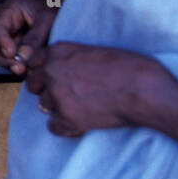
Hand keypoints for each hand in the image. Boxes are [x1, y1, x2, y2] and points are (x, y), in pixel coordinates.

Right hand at [0, 0, 56, 76]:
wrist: (70, 14)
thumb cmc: (58, 11)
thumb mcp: (47, 21)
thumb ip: (34, 38)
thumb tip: (21, 57)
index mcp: (10, 10)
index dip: (1, 42)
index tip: (12, 54)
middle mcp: (5, 22)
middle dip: (2, 57)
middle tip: (17, 68)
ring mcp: (9, 35)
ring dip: (8, 64)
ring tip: (24, 72)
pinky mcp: (15, 46)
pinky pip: (9, 58)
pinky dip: (16, 65)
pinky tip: (27, 71)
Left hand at [26, 42, 177, 158]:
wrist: (145, 90)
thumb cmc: (129, 67)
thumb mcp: (94, 51)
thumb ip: (71, 57)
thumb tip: (57, 69)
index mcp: (58, 51)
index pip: (32, 62)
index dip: (43, 71)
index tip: (54, 78)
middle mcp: (52, 71)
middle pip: (32, 85)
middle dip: (45, 90)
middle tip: (68, 94)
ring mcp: (57, 96)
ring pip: (43, 106)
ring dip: (58, 108)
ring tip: (81, 107)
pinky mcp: (67, 118)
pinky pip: (53, 127)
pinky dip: (65, 127)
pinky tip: (81, 122)